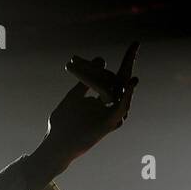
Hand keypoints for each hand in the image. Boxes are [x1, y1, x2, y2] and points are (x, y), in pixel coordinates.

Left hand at [25, 42, 139, 187]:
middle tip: (135, 44)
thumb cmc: (61, 124)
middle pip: (121, 81)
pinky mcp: (109, 124)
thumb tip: (101, 59)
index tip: (131, 44)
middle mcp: (107, 105)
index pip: (112, 75)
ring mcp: (109, 115)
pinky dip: (127, 97)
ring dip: (129, 80)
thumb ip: (85, 82)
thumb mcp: (73, 98)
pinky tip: (131, 84)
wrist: (54, 145)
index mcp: (100, 98)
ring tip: (134, 65)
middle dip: (129, 62)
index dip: (121, 61)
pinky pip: (120, 109)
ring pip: (123, 94)